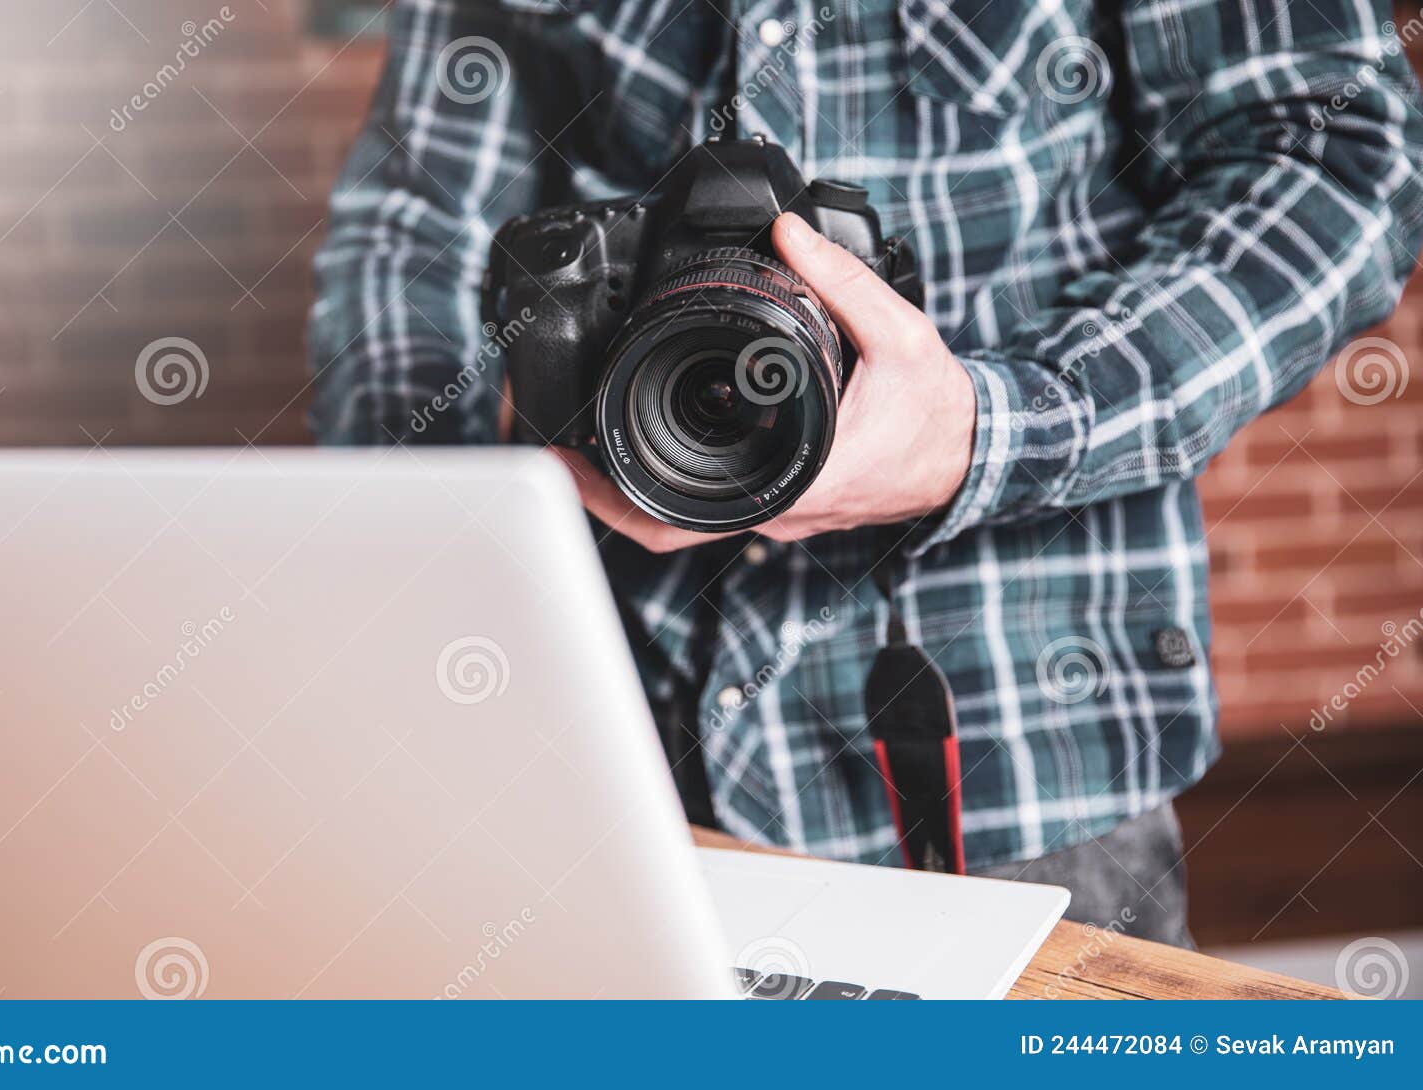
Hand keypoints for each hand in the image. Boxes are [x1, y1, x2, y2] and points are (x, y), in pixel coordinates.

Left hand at [554, 212, 976, 552]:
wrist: (973, 455)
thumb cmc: (938, 410)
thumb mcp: (899, 334)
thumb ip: (842, 280)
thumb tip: (787, 233)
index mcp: (797, 478)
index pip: (679, 513)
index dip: (611, 496)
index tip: (562, 463)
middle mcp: (776, 509)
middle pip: (662, 525)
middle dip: (598, 492)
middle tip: (545, 451)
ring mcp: (774, 514)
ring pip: (683, 520)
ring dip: (628, 489)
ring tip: (578, 446)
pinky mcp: (779, 503)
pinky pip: (709, 505)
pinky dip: (667, 483)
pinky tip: (641, 443)